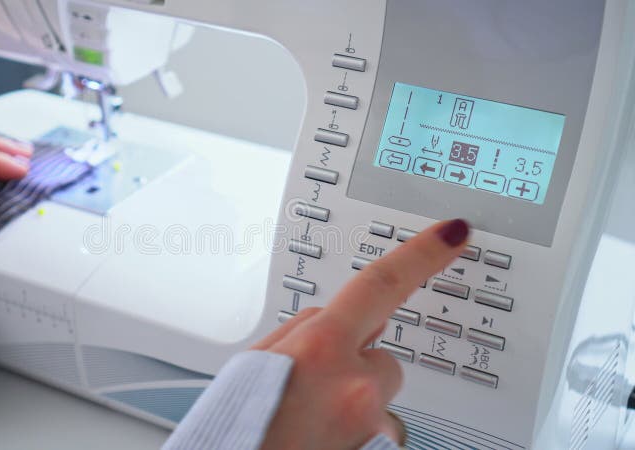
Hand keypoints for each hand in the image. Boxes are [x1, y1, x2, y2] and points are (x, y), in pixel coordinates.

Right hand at [254, 219, 469, 448]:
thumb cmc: (237, 427)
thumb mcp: (256, 363)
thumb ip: (304, 331)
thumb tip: (336, 321)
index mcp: (320, 349)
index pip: (382, 285)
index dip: (422, 254)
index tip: (453, 235)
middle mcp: (356, 386)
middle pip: (381, 353)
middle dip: (355, 359)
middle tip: (308, 386)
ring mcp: (371, 423)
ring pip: (377, 393)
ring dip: (352, 397)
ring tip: (306, 419)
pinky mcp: (375, 447)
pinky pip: (373, 424)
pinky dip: (351, 425)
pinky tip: (318, 434)